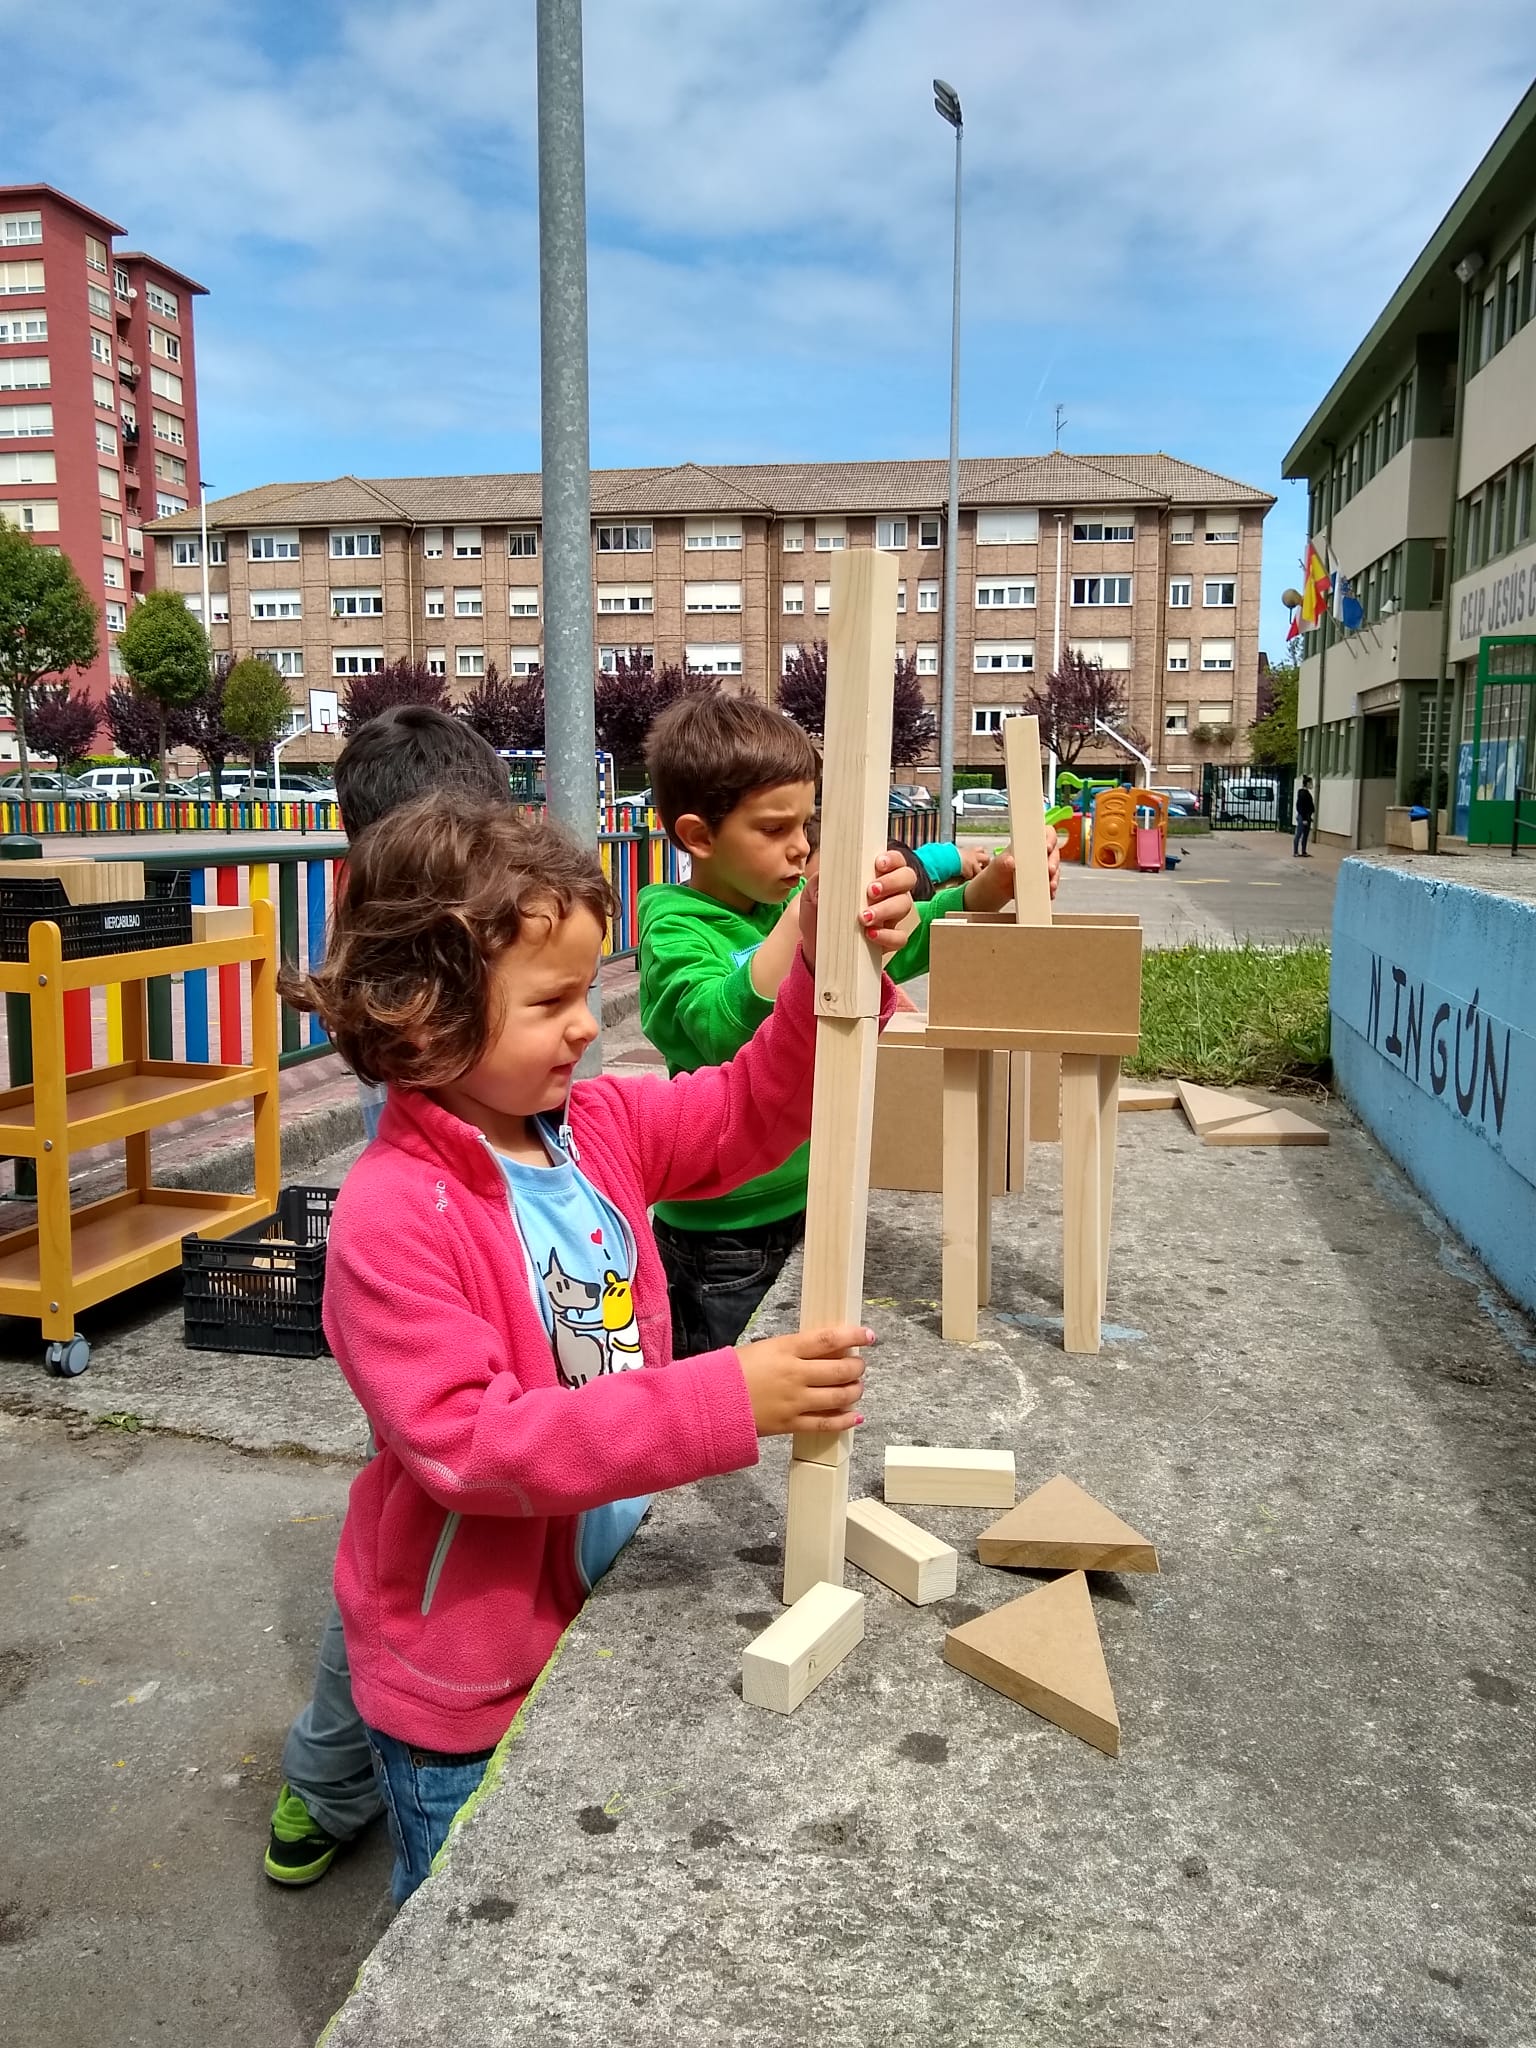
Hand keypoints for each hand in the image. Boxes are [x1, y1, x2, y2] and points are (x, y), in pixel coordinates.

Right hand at [736, 1323, 871, 1436]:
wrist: (710, 1402)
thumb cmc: (732, 1372)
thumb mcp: (764, 1349)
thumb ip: (793, 1350)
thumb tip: (823, 1350)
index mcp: (786, 1350)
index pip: (829, 1339)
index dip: (853, 1336)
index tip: (868, 1336)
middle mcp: (795, 1375)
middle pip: (841, 1370)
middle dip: (857, 1367)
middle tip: (859, 1365)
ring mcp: (795, 1401)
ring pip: (839, 1397)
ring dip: (855, 1391)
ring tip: (856, 1387)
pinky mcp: (791, 1424)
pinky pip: (826, 1424)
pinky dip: (845, 1420)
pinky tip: (855, 1416)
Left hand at [799, 849, 917, 967]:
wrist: (813, 947)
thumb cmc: (817, 915)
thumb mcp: (812, 894)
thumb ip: (820, 880)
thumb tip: (828, 870)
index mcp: (873, 876)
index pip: (895, 860)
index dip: (893, 859)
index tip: (878, 863)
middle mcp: (888, 893)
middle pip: (908, 878)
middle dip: (892, 881)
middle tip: (870, 890)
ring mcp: (890, 917)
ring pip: (905, 905)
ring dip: (886, 908)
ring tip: (864, 917)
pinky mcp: (889, 940)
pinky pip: (900, 937)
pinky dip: (887, 935)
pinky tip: (870, 934)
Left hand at [959, 828, 1062, 911]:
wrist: (996, 889)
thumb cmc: (997, 872)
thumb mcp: (996, 866)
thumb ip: (1002, 862)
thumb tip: (1010, 861)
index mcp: (1028, 844)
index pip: (1045, 834)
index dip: (1049, 838)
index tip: (1047, 847)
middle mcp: (1038, 854)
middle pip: (1053, 853)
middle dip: (1053, 862)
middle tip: (1049, 870)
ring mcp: (1042, 868)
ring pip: (1054, 869)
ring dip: (1054, 877)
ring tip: (1050, 886)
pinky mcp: (1043, 881)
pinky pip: (1051, 883)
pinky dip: (1051, 889)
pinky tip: (1049, 893)